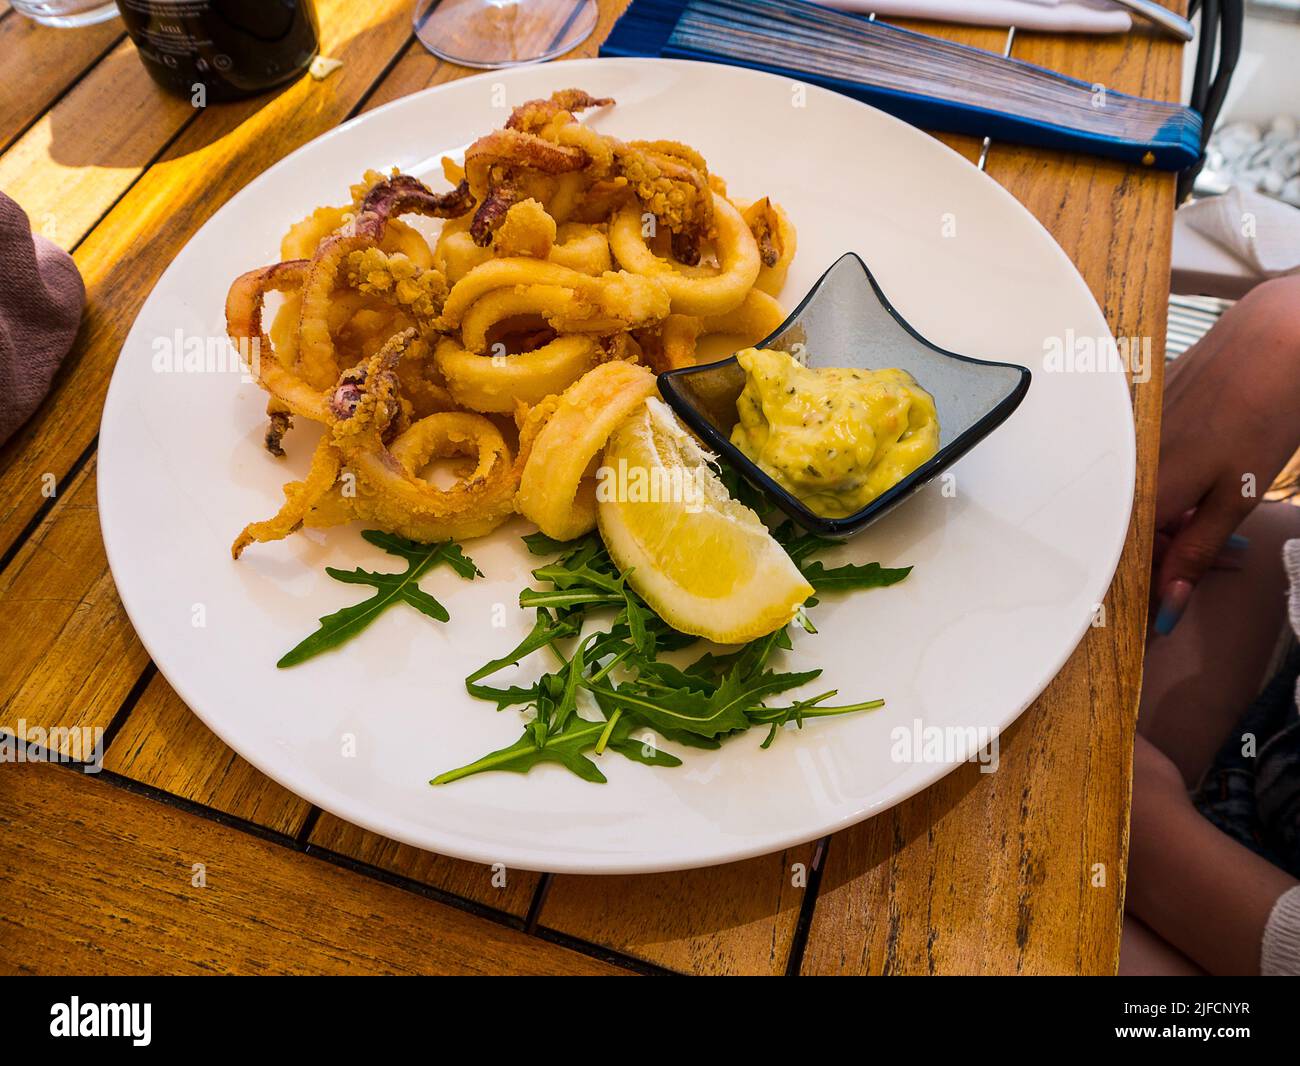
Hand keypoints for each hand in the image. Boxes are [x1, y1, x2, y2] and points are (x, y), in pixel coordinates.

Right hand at [1153, 275, 1299, 632]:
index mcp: (1146, 491)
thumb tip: (1167, 604)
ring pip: (1138, 501)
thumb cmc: (1264, 409)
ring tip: (1222, 535)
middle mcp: (1126, 467)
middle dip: (1167, 559)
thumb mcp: (1238, 494)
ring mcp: (1132, 440)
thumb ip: (1194, 549)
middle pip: (1130, 531)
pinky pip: (1143, 471)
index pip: (1129, 560)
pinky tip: (1205, 492)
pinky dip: (1170, 490)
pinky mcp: (1142, 418)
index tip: (1160, 616)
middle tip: (1213, 570)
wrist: (1274, 335)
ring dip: (1172, 525)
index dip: (1148, 591)